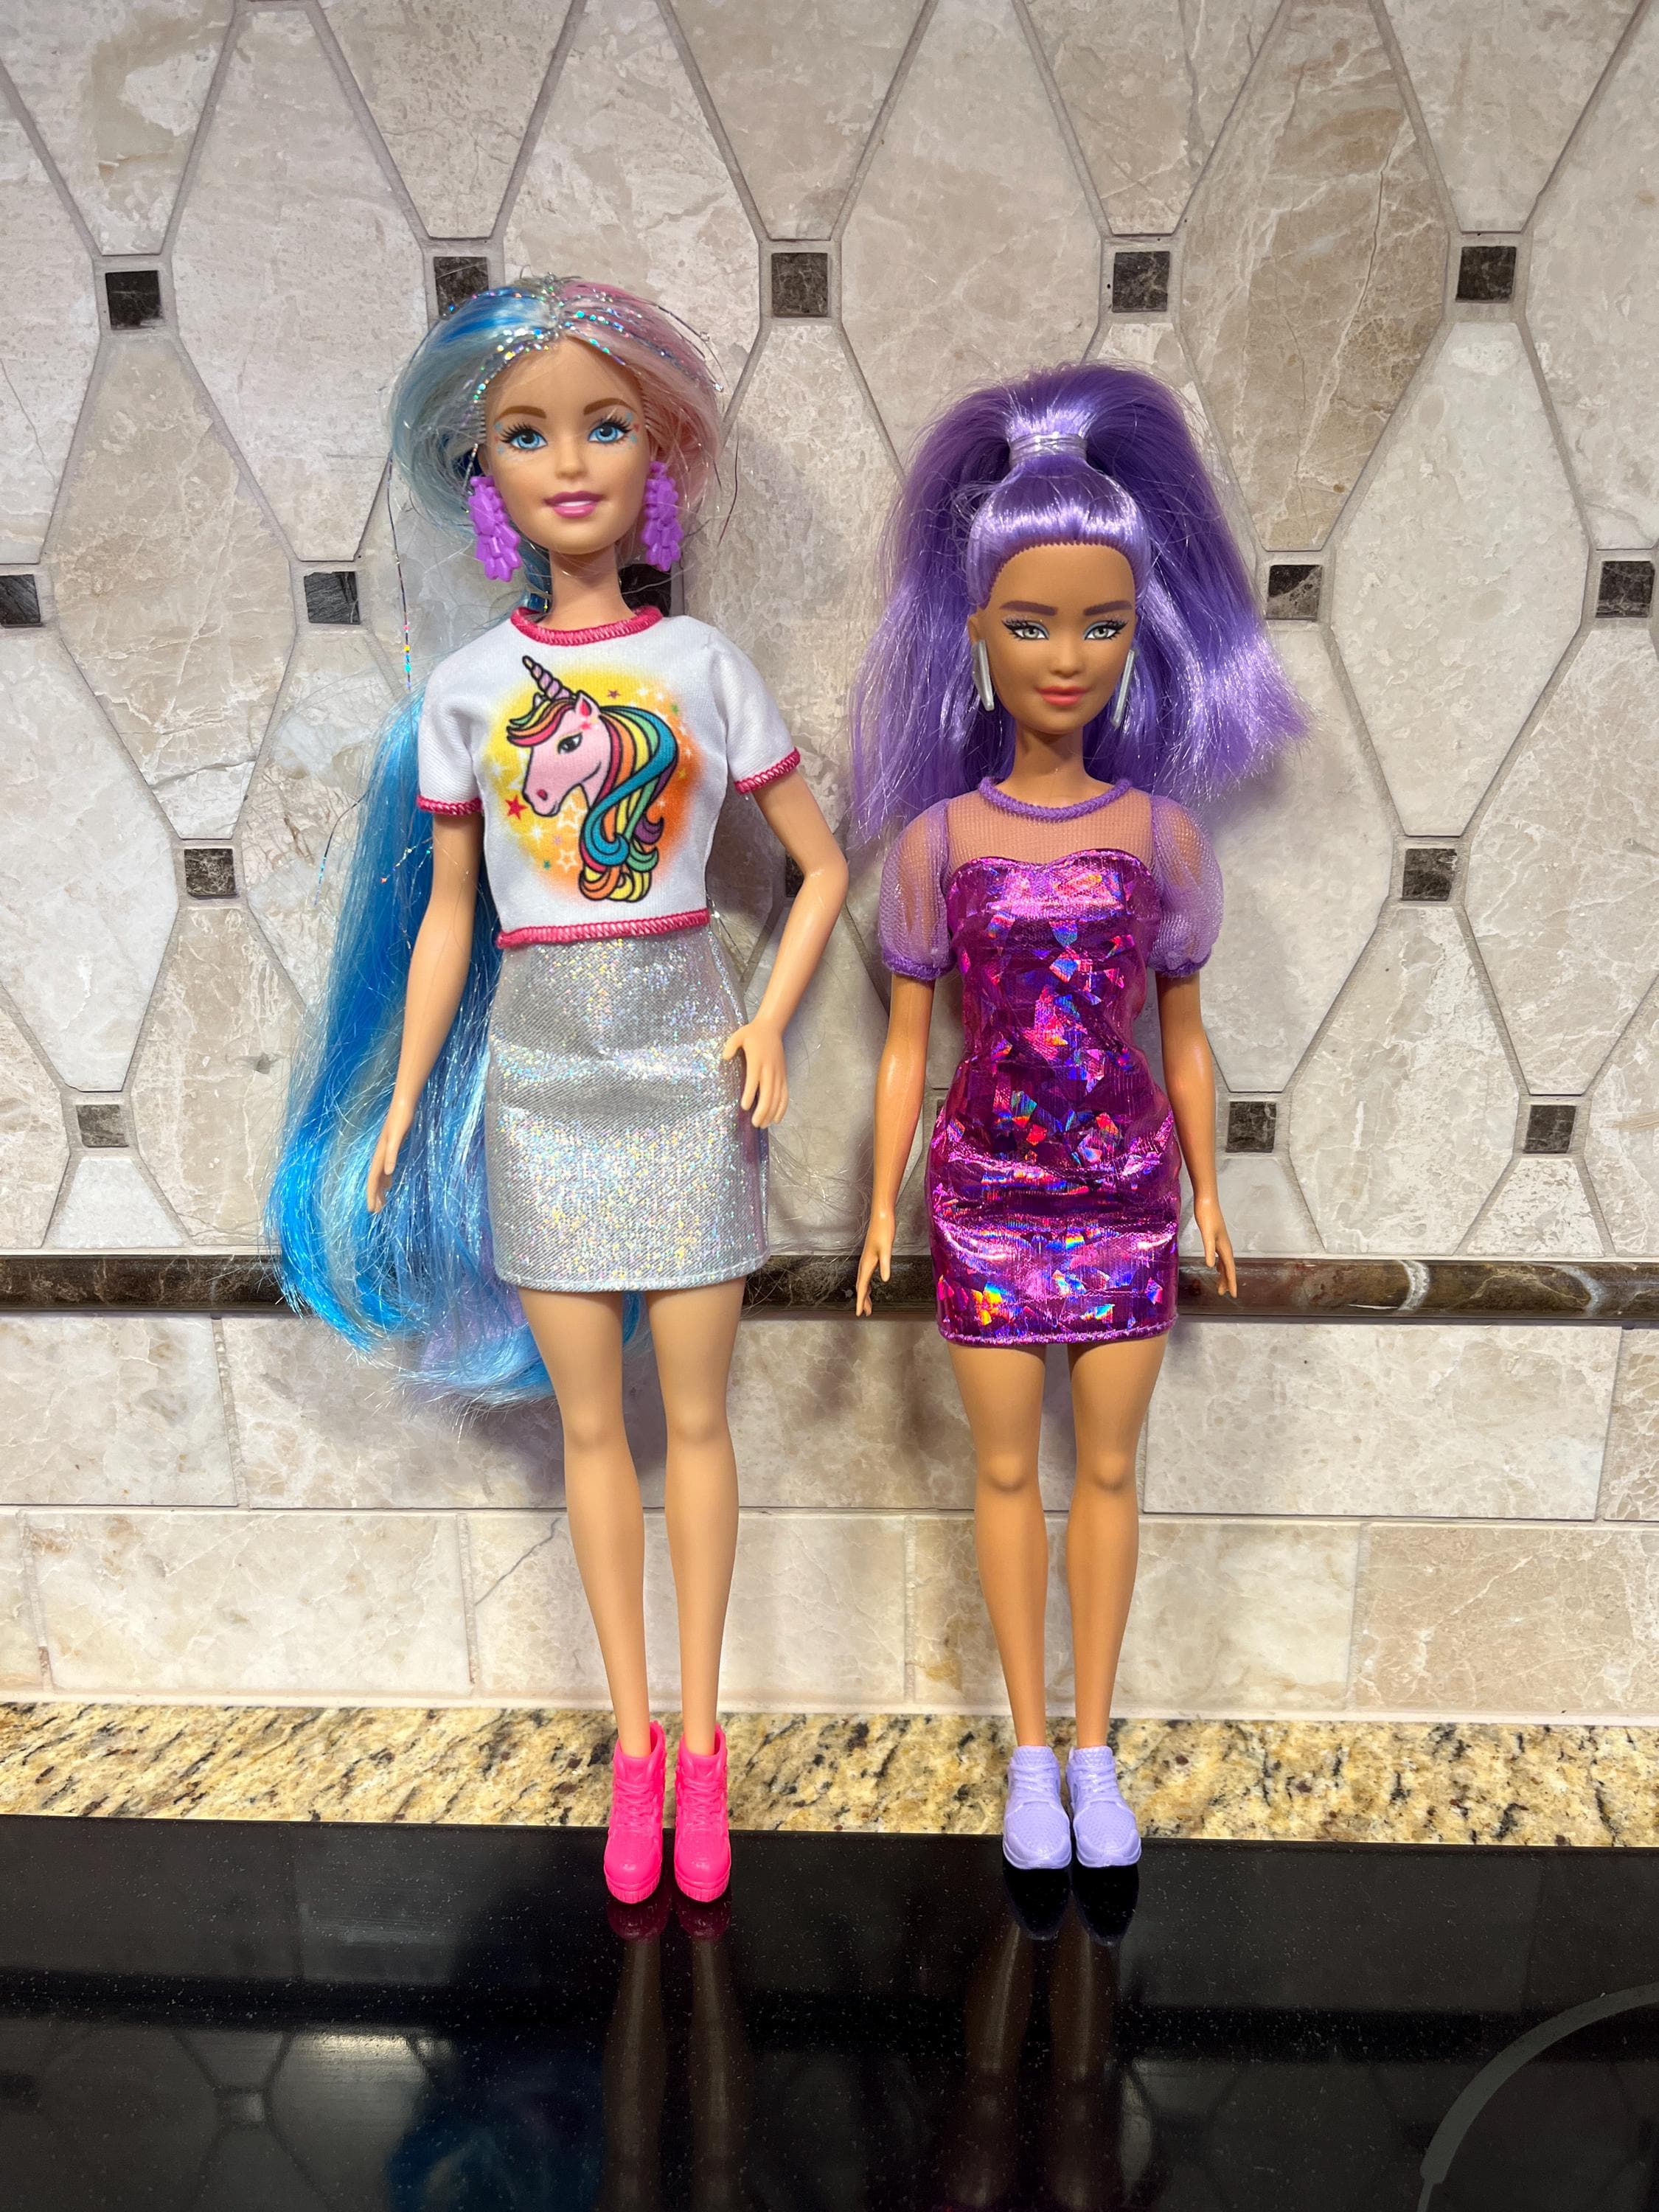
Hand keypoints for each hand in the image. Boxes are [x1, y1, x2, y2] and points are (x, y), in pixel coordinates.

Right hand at [366, 1097, 414, 1213]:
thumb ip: (391, 1154)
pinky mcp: (392, 1148)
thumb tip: (388, 1173)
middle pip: (375, 1180)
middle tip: (376, 1212)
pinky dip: (386, 1179)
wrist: (403, 1105)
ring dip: (380, 1190)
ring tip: (382, 1203)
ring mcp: (386, 1152)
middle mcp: (381, 1155)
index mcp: (380, 1154)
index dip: (372, 1195)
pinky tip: (390, 1185)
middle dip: (374, 1196)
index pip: (373, 1179)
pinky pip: (386, 1169)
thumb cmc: (401, 1120)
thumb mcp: (397, 1137)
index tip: (372, 1209)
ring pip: (380, 1175)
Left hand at [722, 1019, 787, 1127]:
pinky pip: (785, 1095)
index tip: (745, 1106)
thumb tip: (725, 1057)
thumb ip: (731, 1045)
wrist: (772, 1029)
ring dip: (772, 1112)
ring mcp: (778, 1074)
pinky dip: (782, 1108)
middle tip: (755, 1123)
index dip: (750, 1093)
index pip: (754, 1079)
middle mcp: (770, 1069)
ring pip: (778, 1097)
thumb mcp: (738, 1035)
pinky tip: (777, 1119)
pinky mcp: (783, 1076)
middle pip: (768, 1093)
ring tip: (763, 1125)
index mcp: (757, 1060)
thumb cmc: (752, 1034)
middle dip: (763, 1110)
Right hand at [855, 1207, 893, 1316]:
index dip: (861, 1301)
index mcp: (867, 1263)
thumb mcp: (887, 1249)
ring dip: (865, 1293)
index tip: (859, 1313)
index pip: (862, 1287)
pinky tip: (870, 1286)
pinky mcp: (871, 1256)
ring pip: (863, 1281)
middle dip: (863, 1300)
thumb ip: (885, 1265)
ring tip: (868, 1304)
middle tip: (866, 1313)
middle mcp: (865, 1263)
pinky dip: (867, 1284)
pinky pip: (866, 1275)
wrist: (881, 1217)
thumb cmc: (884, 1232)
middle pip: (862, 1286)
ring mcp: (867, 1259)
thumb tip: (885, 1280)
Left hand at [1192, 1192, 1236, 1297]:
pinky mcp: (1216, 1238)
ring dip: (1223, 1274)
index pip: (1230, 1269)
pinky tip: (1216, 1267)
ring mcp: (1221, 1242)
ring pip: (1224, 1263)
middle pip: (1228, 1268)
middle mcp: (1225, 1246)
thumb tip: (1210, 1266)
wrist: (1206, 1202)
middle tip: (1222, 1293)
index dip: (1232, 1283)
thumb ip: (1209, 1250)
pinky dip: (1220, 1264)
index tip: (1233, 1295)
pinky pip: (1220, 1256)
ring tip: (1220, 1285)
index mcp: (1224, 1248)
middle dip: (1227, 1281)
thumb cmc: (1206, 1217)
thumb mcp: (1206, 1235)